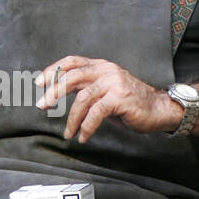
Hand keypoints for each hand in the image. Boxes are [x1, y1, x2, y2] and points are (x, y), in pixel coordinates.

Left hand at [36, 55, 169, 142]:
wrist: (158, 109)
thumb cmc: (130, 103)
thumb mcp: (104, 90)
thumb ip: (86, 88)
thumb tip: (58, 93)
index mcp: (100, 66)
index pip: (71, 62)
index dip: (53, 70)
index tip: (39, 83)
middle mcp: (106, 70)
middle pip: (72, 76)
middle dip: (54, 91)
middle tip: (42, 105)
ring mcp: (114, 83)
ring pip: (82, 98)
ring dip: (71, 118)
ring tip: (67, 132)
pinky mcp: (120, 98)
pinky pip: (96, 113)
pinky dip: (86, 127)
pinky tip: (83, 136)